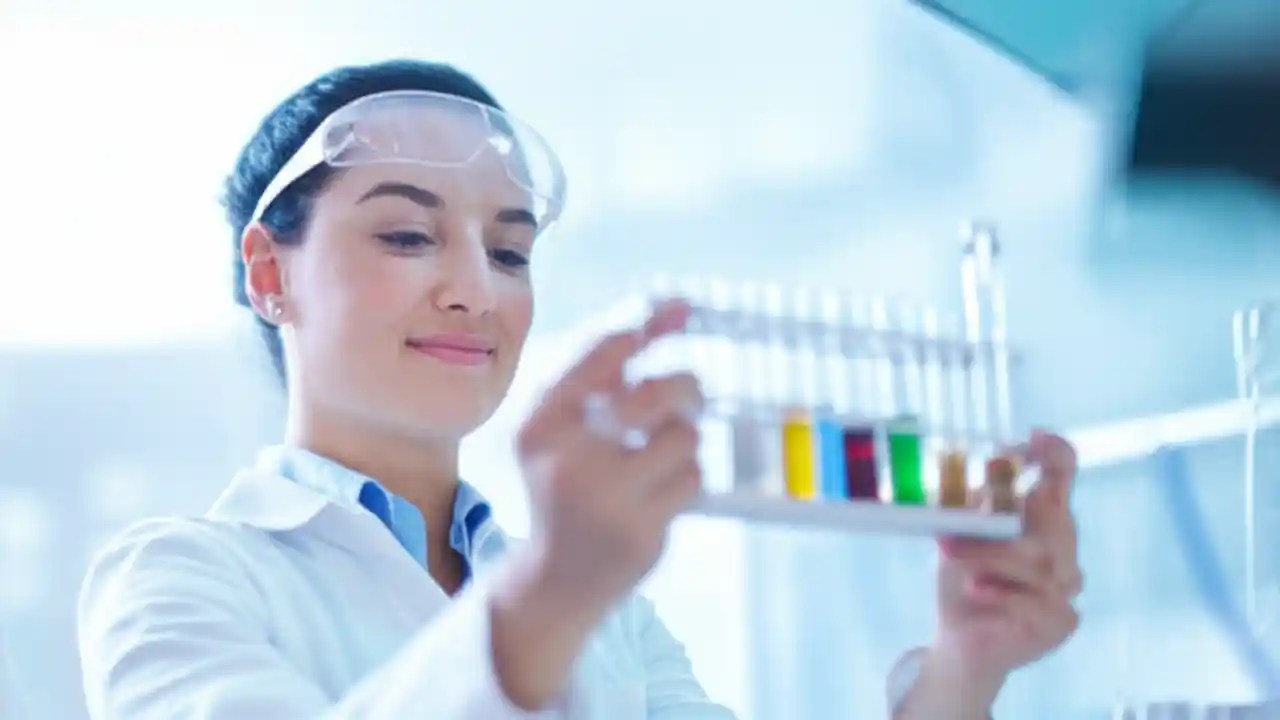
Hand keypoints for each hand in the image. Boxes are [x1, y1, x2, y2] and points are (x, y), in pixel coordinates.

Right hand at [491, 300, 704, 707]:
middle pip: (659, 393)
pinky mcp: (642, 531)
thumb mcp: (561, 427)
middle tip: (691, 395)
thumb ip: (606, 368)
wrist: (555, 579)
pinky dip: (687, 477)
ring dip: (684, 441)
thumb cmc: (565, 484)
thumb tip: (677, 307)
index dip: (645, 329)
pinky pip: (694, 478)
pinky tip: (663, 490)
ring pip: (685, 437)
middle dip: (687, 388)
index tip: (675, 314)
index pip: (601, 353)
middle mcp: (568, 459)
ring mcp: (606, 499)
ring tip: (664, 455)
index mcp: (540, 425)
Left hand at [931, 431, 1082, 704]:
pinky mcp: (1061, 622)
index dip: (1056, 455)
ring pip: (1037, 561)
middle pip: (1053, 519)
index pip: (1062, 478)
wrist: (960, 641)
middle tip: (954, 527)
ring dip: (986, 557)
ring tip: (947, 554)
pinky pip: (1035, 601)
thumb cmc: (964, 579)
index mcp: (1041, 519)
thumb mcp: (961, 533)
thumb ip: (973, 504)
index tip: (1035, 439)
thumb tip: (976, 463)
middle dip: (1000, 521)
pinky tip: (975, 588)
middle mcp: (1063, 550)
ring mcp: (1067, 588)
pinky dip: (1000, 593)